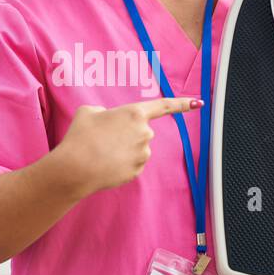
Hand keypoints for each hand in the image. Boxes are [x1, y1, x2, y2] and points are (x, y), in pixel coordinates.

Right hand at [51, 97, 202, 196]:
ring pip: (136, 149)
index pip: (163, 106)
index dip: (182, 104)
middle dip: (126, 134)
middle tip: (103, 139)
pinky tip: (105, 164)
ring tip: (100, 152)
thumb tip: (107, 120)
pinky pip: (132, 164)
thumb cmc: (80, 137)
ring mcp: (143, 154)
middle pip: (141, 131)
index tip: (198, 103)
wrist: (75, 168)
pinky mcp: (137, 171)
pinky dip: (120, 164)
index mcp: (134, 113)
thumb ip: (104, 112)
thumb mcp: (88, 112)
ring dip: (122, 150)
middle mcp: (144, 133)